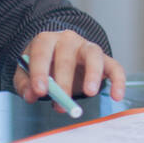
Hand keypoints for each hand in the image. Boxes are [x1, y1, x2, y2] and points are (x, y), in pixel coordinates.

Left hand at [12, 30, 126, 110]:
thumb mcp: (26, 74)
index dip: (40, 72)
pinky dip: (118, 81)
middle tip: (60, 102)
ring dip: (92, 74)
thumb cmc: (43, 66)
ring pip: (93, 55)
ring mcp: (88, 47)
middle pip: (66, 57)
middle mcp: (68, 40)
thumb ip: (26, 85)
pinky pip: (115, 67)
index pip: (42, 52)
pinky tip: (117, 96)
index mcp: (46, 40)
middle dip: (63, 82)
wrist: (59, 58)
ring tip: (89, 93)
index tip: (40, 91)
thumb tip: (32, 95)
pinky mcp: (104, 59)